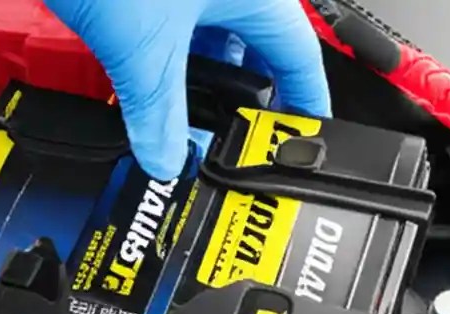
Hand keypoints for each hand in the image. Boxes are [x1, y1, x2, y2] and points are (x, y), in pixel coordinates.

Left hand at [43, 0, 331, 179]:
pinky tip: (149, 77)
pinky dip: (168, 51)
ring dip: (200, 73)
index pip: (298, 54)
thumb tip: (167, 158)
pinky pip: (177, 19)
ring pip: (213, 29)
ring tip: (190, 115)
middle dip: (243, 93)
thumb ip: (158, 115)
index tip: (306, 132)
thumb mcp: (143, 53)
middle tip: (238, 135)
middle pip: (255, 43)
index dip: (306, 99)